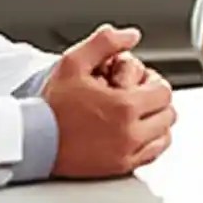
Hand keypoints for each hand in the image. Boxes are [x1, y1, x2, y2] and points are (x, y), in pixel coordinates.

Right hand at [42, 25, 177, 177]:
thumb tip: (131, 35)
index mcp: (124, 106)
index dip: (153, 82)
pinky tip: (134, 132)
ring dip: (156, 121)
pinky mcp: (119, 167)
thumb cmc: (52, 104)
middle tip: (137, 96)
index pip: (164, 92)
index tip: (139, 81)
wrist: (34, 139)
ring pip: (164, 135)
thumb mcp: (74, 62)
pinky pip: (152, 155)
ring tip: (136, 114)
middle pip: (168, 114)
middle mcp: (130, 133)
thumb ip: (105, 43)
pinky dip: (150, 142)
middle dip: (156, 101)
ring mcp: (126, 153)